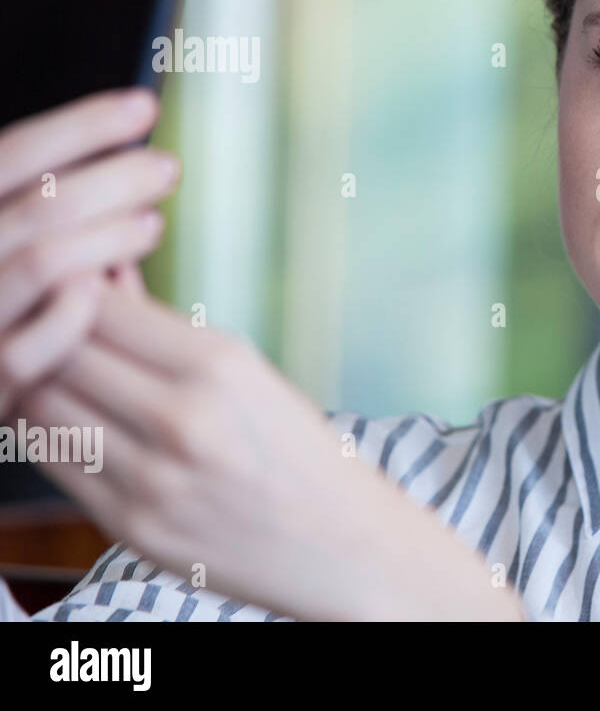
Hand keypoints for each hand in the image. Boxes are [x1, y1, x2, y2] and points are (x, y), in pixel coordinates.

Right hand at [0, 88, 177, 417]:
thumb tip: (128, 133)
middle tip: (168, 168)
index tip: (145, 107)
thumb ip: (48, 204)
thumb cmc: (11, 306)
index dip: (80, 127)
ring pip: (39, 264)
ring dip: (109, 238)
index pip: (12, 154)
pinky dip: (73, 313)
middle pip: (39, 206)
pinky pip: (28, 346)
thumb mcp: (18, 236)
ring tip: (153, 223)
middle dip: (113, 179)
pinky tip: (106, 290)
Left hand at [18, 279, 525, 620]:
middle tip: (53, 331)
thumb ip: (166, 328)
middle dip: (49, 335)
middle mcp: (184, 419)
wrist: (343, 545)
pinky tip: (71, 422)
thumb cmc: (299, 451)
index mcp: (223, 367)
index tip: (76, 293)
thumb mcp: (251, 373)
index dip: (73, 294)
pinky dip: (49, 435)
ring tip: (60, 376)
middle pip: (61, 352)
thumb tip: (101, 273)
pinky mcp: (130, 525)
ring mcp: (153, 477)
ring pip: (43, 406)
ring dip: (39, 384)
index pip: (100, 307)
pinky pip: (56, 463)